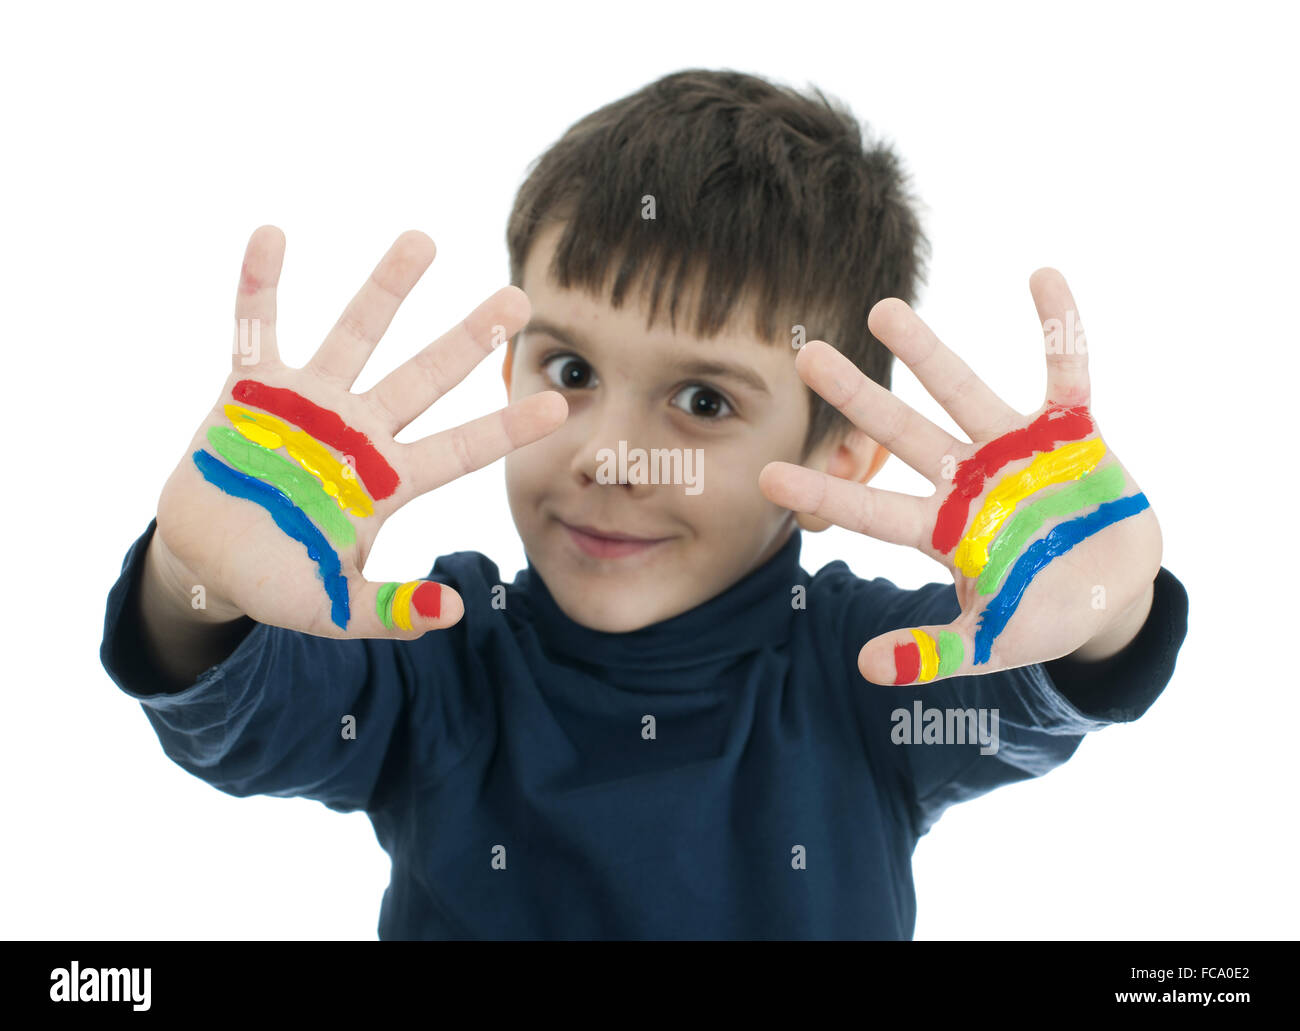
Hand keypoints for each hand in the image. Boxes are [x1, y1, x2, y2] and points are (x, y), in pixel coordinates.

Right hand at [154, 226, 566, 637]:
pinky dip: (260, 285)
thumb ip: (391, 610)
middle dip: (469, 340)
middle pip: (426, 377)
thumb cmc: (280, 581)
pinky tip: (273, 233)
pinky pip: (255, 328)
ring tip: (424, 239)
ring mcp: (307, 404)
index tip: (558, 405)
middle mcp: (358, 431)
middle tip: (519, 298)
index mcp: (387, 481)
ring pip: (355, 335)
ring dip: (386, 290)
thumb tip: (453, 613)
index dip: (507, 427)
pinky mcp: (249, 391)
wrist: (209, 560)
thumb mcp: (335, 608)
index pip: (462, 449)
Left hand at [758, 269, 1161, 684]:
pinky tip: (1042, 275)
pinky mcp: (1070, 432)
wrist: (1113, 593)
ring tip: (883, 308)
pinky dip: (1060, 329)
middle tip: (806, 357)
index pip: (871, 510)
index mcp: (943, 531)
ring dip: (927, 354)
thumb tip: (865, 669)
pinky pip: (1066, 371)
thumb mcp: (990, 643)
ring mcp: (1015, 452)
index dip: (823, 494)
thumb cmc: (1043, 616)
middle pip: (902, 434)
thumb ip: (932, 652)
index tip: (766, 477)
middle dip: (858, 399)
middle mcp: (968, 481)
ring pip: (963, 392)